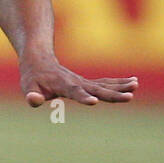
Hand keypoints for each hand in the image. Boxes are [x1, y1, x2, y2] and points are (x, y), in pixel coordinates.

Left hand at [20, 54, 137, 107]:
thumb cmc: (33, 79)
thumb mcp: (28, 88)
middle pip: (97, 89)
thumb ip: (31, 96)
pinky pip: (105, 83)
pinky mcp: (87, 82)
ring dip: (120, 85)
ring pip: (104, 84)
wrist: (39, 61)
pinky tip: (134, 82)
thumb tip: (34, 100)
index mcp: (62, 85)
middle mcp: (76, 82)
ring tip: (136, 85)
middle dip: (113, 94)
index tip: (94, 102)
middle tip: (129, 96)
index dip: (83, 97)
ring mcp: (83, 81)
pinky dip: (119, 83)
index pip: (74, 92)